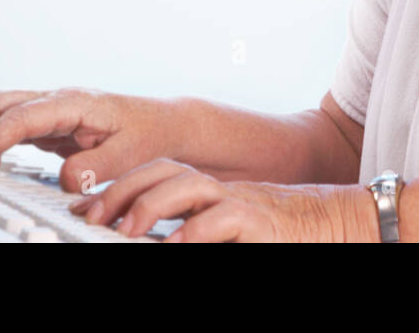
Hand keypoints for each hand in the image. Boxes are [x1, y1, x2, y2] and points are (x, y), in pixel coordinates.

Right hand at [0, 87, 182, 193]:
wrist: (165, 124)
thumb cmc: (149, 136)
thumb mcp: (130, 155)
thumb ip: (97, 167)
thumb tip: (65, 179)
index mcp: (75, 103)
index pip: (22, 117)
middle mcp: (59, 99)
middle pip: (2, 102)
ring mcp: (54, 108)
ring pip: (3, 109)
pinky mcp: (53, 122)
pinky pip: (14, 124)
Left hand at [66, 157, 378, 241]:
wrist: (337, 223)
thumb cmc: (278, 234)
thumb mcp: (223, 234)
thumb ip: (188, 234)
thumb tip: (147, 241)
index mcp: (204, 192)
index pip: (153, 175)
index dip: (115, 188)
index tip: (81, 208)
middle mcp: (217, 190)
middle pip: (162, 172)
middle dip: (121, 191)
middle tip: (90, 216)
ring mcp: (239, 202)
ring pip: (189, 188)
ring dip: (151, 206)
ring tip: (123, 231)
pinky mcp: (261, 221)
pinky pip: (224, 221)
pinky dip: (196, 233)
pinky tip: (174, 247)